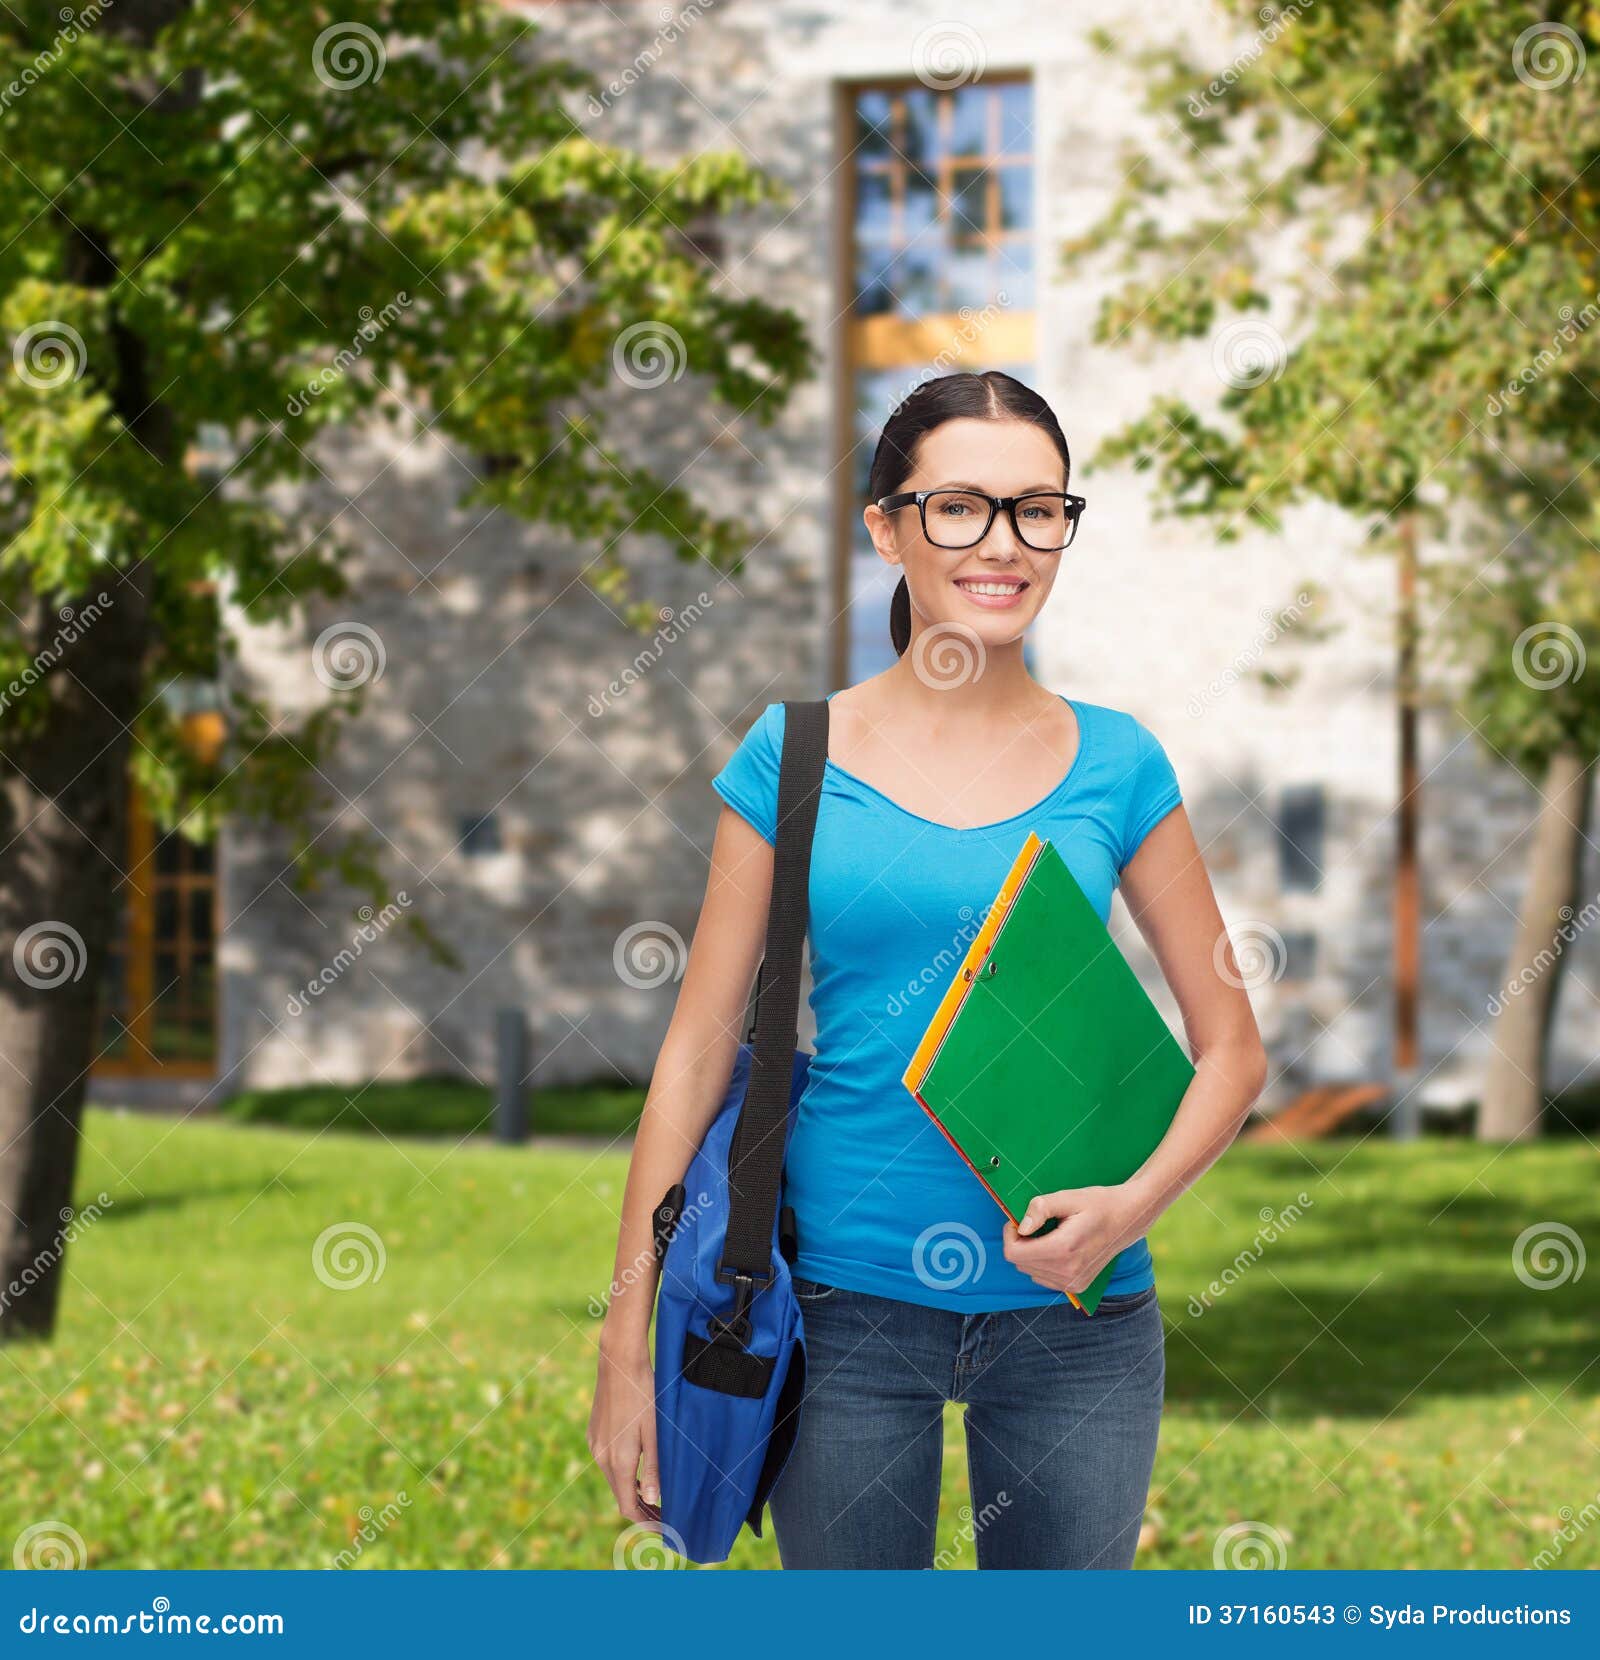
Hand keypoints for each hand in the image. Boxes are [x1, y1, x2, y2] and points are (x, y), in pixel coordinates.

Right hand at [588, 1336, 660, 1526]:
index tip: (663, 1526)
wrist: (619, 1361)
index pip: (628, 1506)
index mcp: (619, 1461)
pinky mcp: (593, 1433)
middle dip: (640, 1508)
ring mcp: (595, 1444)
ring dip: (631, 1490)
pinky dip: (622, 1472)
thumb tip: (654, 1500)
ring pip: (613, 1479)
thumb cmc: (644, 1393)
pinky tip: (638, 1467)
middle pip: (620, 1495)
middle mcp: (602, 1457)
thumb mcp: (656, 1432)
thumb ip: (654, 1468)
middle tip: (663, 1514)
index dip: (645, 1520)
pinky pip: (607, 1462)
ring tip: (654, 1494)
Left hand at [1002, 1184, 1142, 1296]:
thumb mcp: (1068, 1197)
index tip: (1020, 1220)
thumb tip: (1021, 1227)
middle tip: (1037, 1223)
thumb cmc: (1099, 1204)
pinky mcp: (1077, 1286)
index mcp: (1064, 1250)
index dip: (1010, 1234)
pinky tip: (1057, 1247)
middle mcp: (1068, 1273)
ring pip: (1030, 1271)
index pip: (1014, 1253)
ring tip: (1051, 1234)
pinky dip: (1042, 1262)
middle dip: (1021, 1242)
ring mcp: (1074, 1283)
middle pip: (1020, 1263)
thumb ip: (1041, 1209)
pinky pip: (1044, 1277)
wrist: (1128, 1218)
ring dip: (1032, 1253)